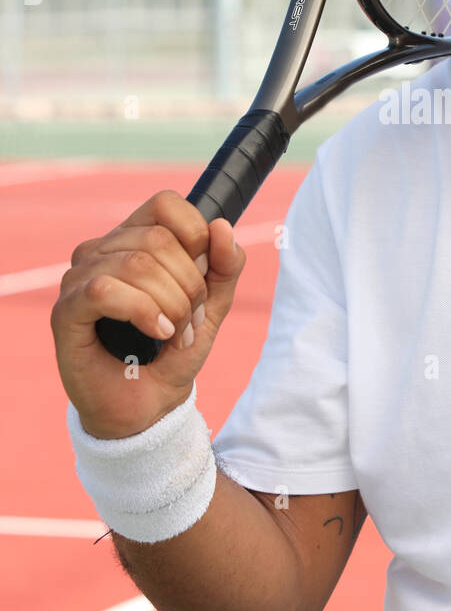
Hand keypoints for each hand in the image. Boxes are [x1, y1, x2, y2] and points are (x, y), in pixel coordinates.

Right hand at [51, 191, 246, 438]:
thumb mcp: (212, 306)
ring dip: (171, 305)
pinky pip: (104, 290)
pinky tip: (158, 333)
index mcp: (133, 238)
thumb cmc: (173, 351)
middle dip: (190, 285)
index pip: (166, 204)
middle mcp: (101, 250)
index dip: (196, 236)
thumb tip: (222, 226)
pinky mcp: (65, 311)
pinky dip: (142, 312)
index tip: (203, 276)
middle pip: (158, 240)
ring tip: (175, 333)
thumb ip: (224, 266)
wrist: (150, 406)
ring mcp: (78, 278)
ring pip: (136, 265)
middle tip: (190, 321)